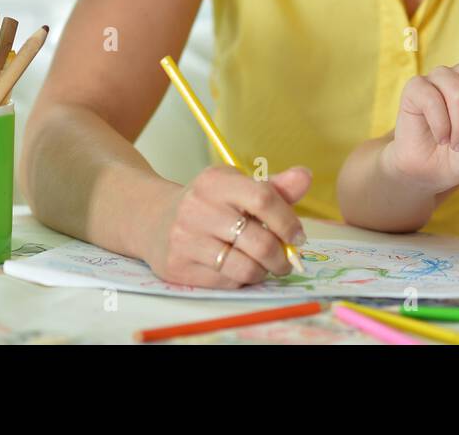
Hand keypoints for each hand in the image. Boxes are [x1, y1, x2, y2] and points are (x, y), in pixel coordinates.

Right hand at [140, 164, 310, 288]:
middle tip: (287, 260)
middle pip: (259, 241)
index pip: (263, 199)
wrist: (154, 219)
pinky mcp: (178, 267)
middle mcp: (197, 207)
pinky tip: (241, 270)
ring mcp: (185, 239)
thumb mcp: (236, 187)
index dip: (288, 222)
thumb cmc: (208, 204)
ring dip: (264, 271)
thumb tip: (305, 177)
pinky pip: (226, 282)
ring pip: (245, 267)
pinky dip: (242, 279)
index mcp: (216, 181)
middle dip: (282, 256)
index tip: (298, 236)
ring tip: (266, 267)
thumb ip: (273, 187)